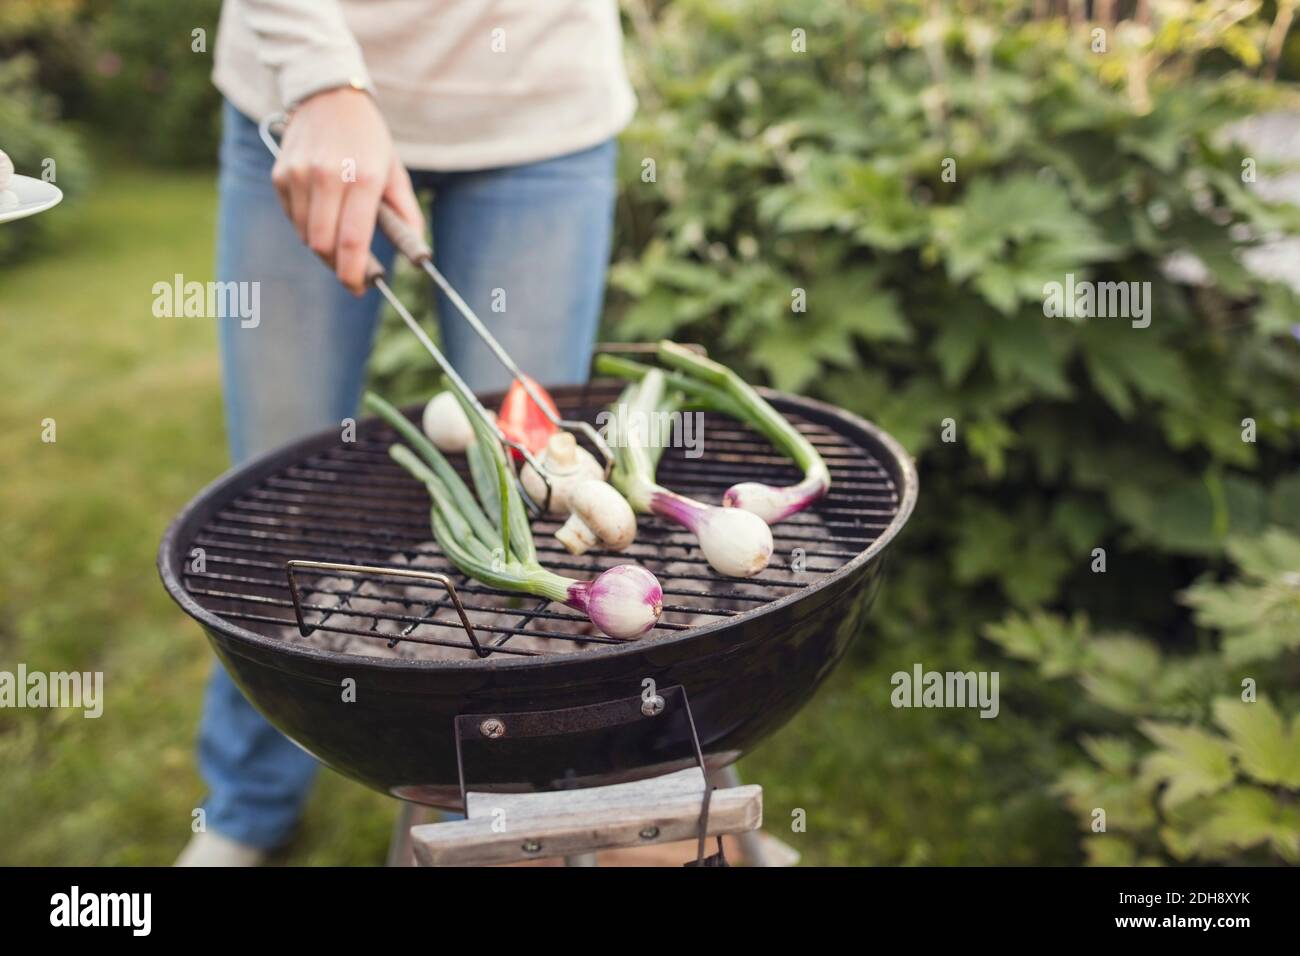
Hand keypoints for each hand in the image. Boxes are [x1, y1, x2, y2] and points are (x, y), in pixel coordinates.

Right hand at [271, 87, 423, 294]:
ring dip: (324, 247)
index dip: (354, 273)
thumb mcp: (395, 172)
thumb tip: (417, 255)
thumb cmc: (368, 140)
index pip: (352, 241)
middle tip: (353, 271)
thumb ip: (406, 215)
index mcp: (363, 178)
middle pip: (324, 246)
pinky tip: (322, 213)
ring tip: (340, 236)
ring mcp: (299, 174)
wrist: (328, 95)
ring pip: (306, 235)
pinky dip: (307, 226)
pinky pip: (293, 218)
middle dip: (338, 266)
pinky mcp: (281, 174)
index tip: (361, 288)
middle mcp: (327, 176)